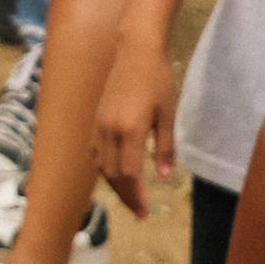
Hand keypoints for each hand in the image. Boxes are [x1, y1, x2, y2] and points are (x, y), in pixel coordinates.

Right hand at [93, 55, 174, 211]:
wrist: (136, 52)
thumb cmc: (158, 81)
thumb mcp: (168, 114)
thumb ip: (165, 147)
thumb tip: (165, 177)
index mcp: (131, 130)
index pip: (129, 174)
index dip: (136, 196)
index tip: (146, 211)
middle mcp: (111, 130)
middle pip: (113, 175)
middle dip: (126, 196)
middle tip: (140, 211)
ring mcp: (100, 124)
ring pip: (101, 166)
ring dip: (114, 185)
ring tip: (130, 197)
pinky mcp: (97, 119)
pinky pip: (95, 152)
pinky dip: (104, 168)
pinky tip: (115, 174)